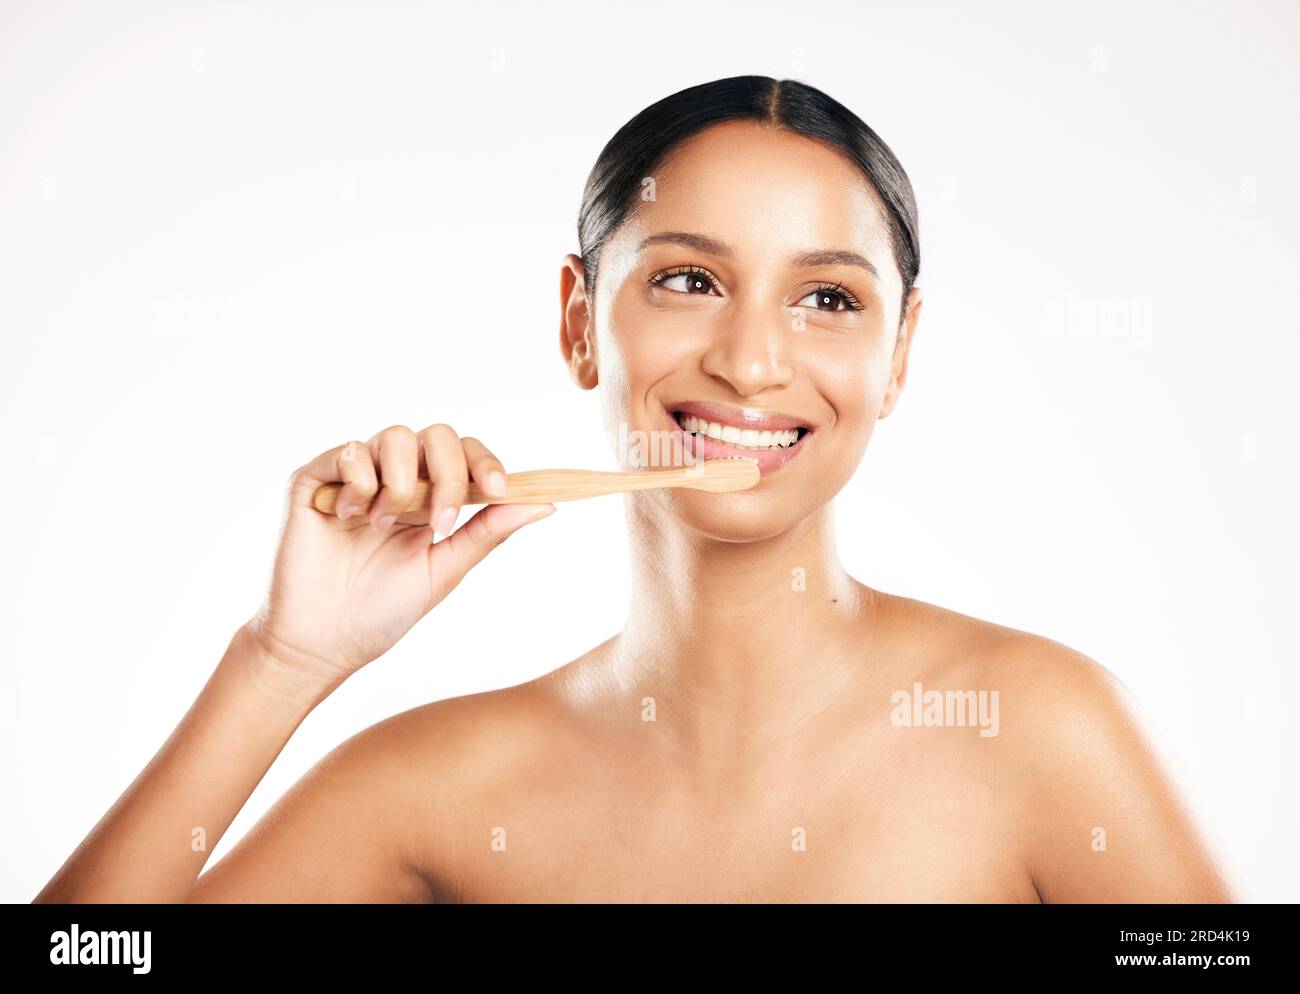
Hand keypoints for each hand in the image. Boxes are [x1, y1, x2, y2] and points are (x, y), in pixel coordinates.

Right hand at [245, 423, 554, 685]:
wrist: (325, 641)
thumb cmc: (384, 610)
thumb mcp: (446, 568)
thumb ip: (490, 530)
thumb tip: (546, 503)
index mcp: (430, 497)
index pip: (465, 455)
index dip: (486, 462)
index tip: (499, 489)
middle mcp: (395, 478)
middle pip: (437, 436)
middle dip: (450, 473)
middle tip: (441, 522)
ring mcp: (355, 476)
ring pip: (395, 436)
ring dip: (401, 484)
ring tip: (384, 527)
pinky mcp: (315, 480)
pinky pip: (348, 451)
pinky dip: (360, 481)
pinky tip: (350, 518)